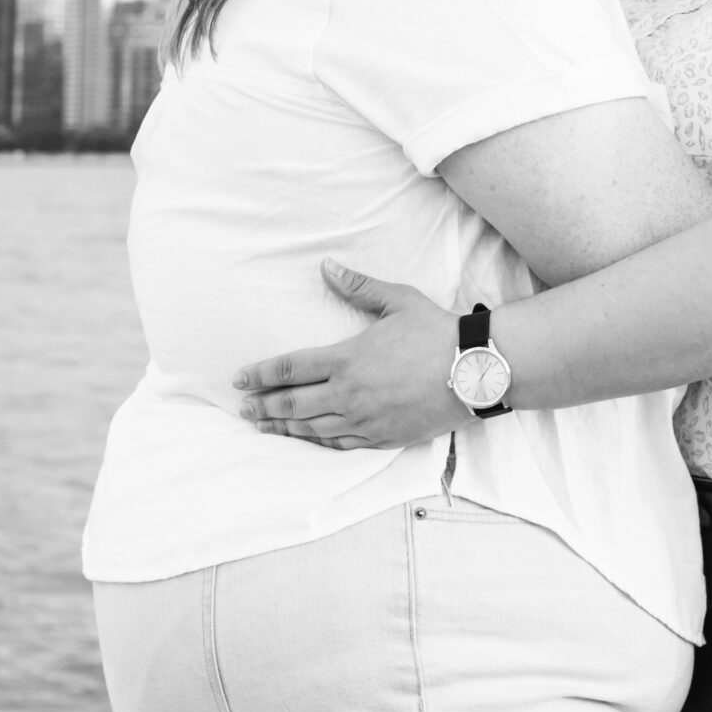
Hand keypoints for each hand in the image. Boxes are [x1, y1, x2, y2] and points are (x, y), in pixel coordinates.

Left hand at [233, 264, 463, 448]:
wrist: (473, 371)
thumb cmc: (436, 332)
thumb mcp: (397, 300)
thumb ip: (358, 286)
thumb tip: (326, 266)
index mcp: (347, 358)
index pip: (289, 369)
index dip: (259, 375)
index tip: (238, 379)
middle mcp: (349, 394)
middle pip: (292, 404)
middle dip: (262, 406)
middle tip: (243, 408)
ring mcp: (364, 420)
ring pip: (311, 429)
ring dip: (283, 427)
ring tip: (263, 426)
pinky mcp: (381, 437)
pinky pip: (339, 444)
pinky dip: (316, 441)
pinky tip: (306, 438)